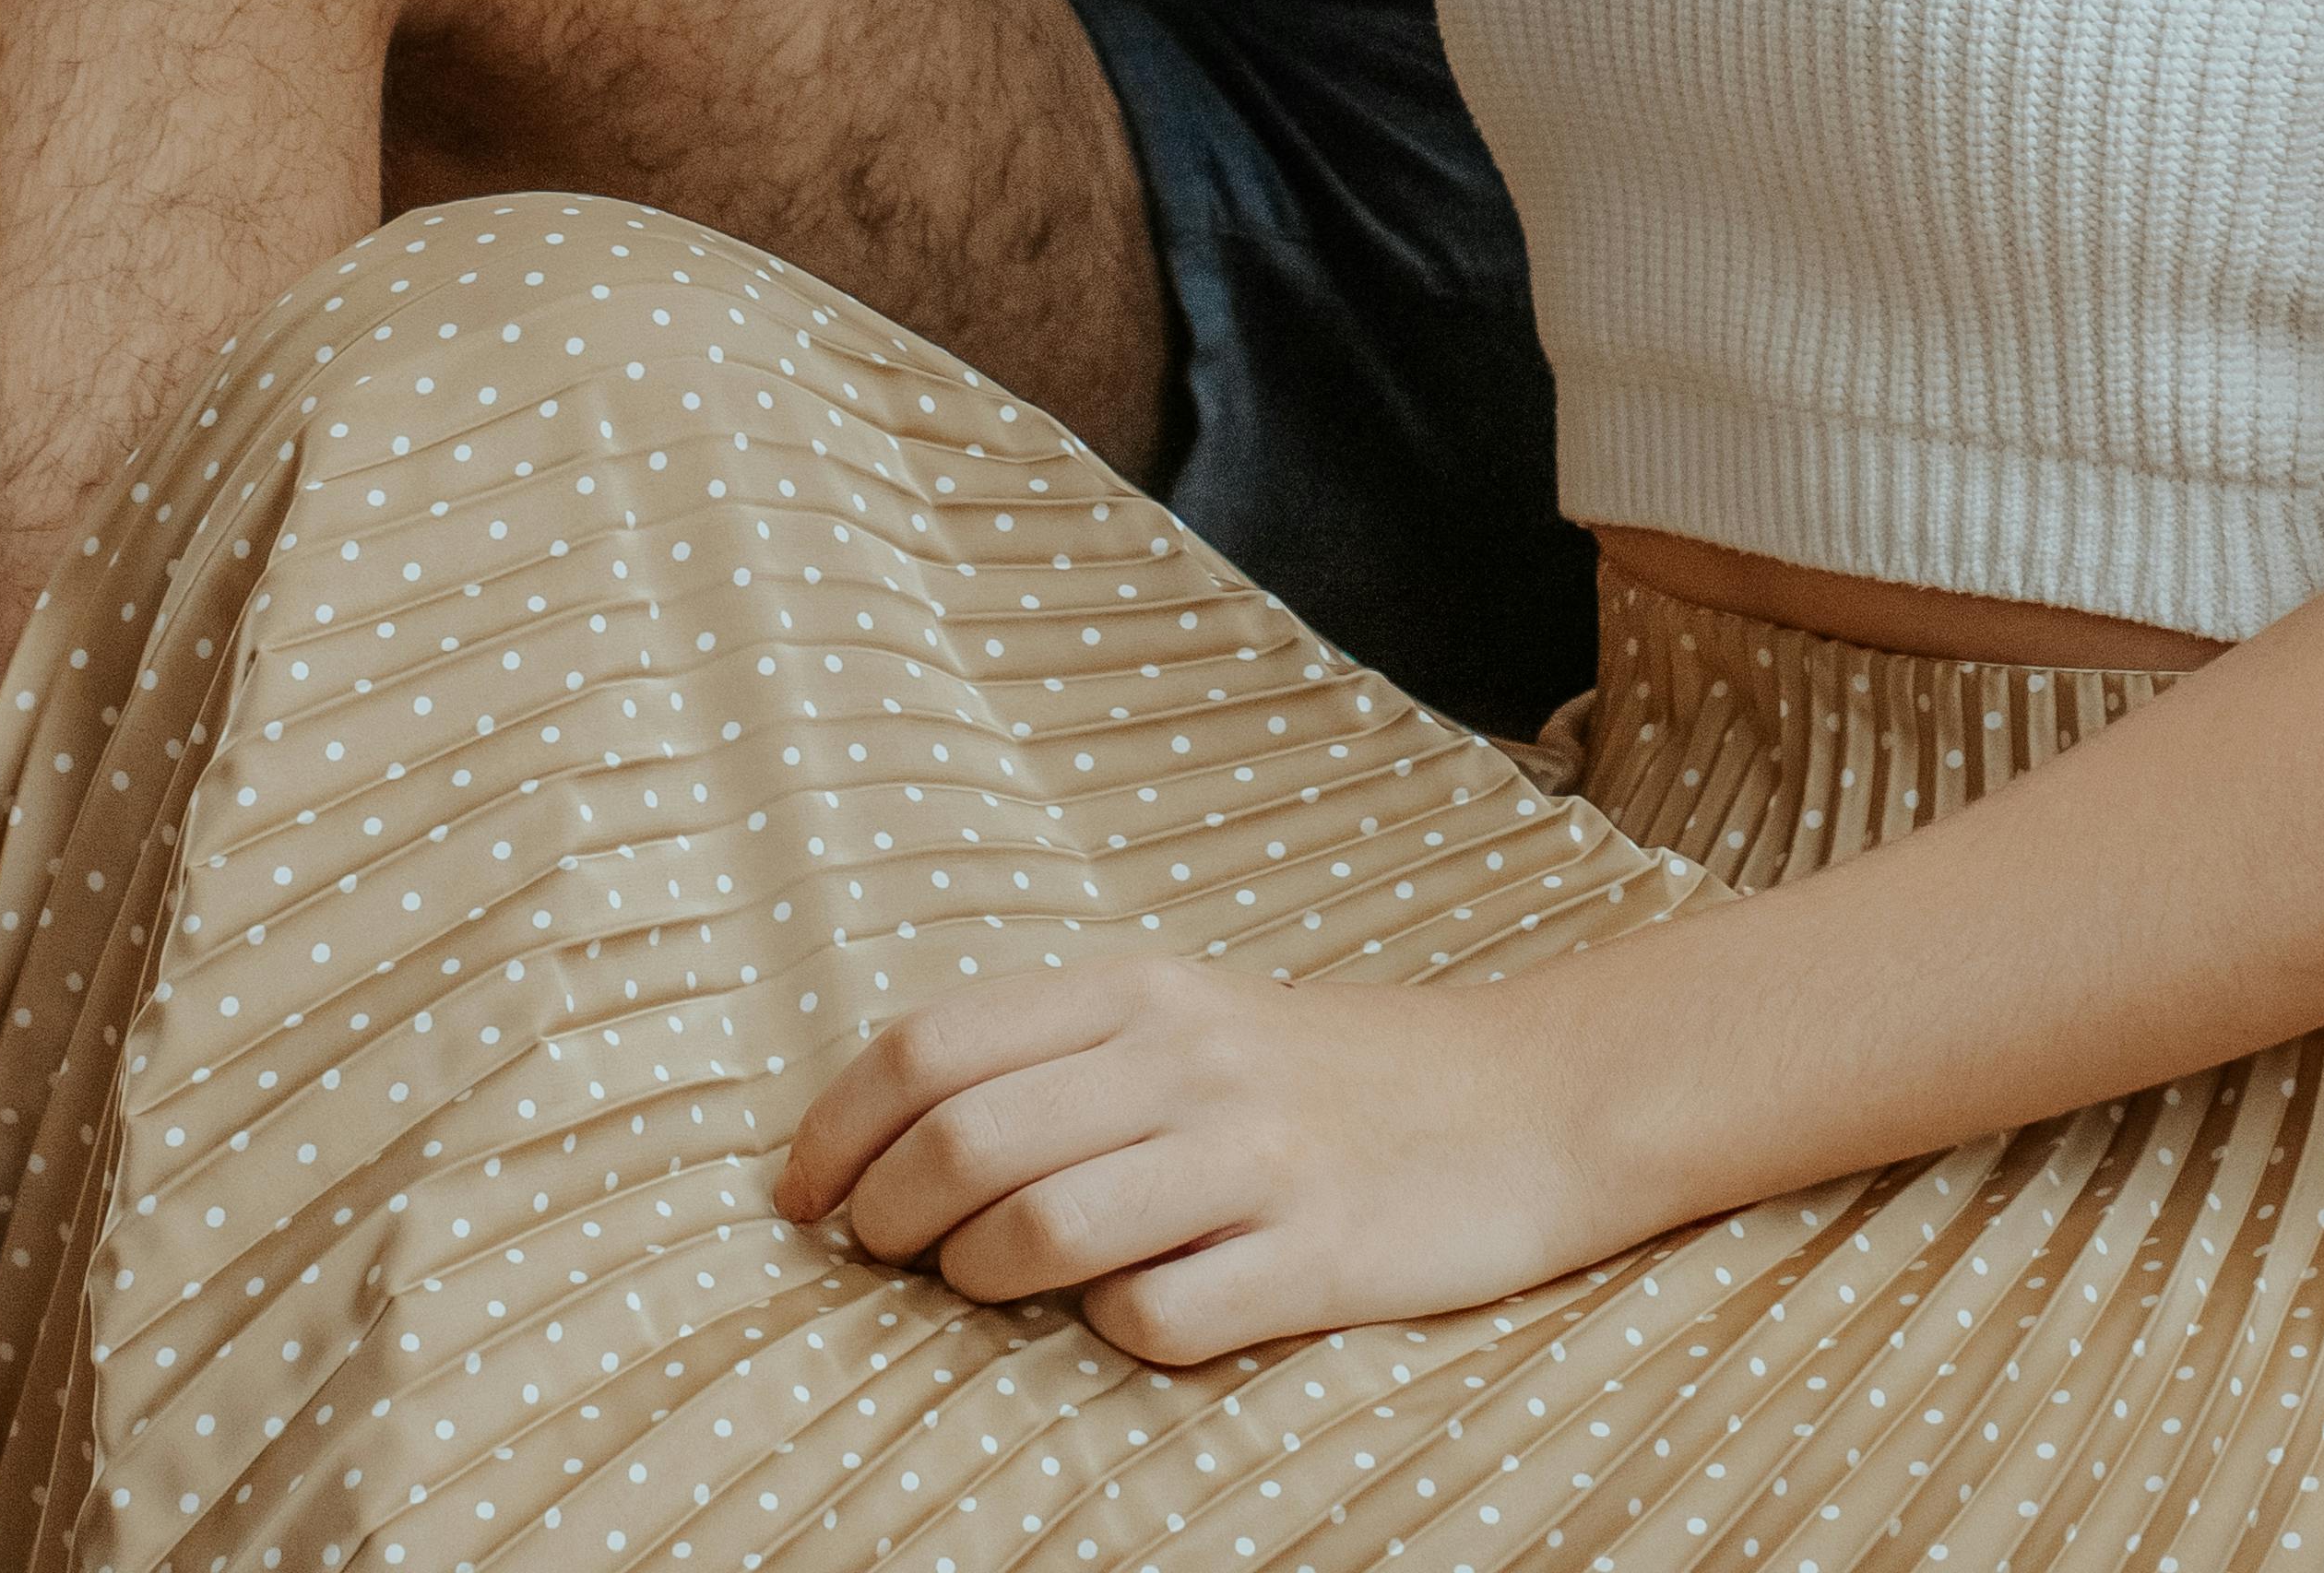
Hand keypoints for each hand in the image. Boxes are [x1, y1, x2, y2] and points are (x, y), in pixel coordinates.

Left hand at [776, 955, 1602, 1362]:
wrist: (1525, 1100)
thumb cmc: (1327, 1073)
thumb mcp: (1189, 1023)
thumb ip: (1060, 1062)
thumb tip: (890, 1141)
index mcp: (1137, 991)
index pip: (930, 1046)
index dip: (836, 1130)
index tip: (798, 1199)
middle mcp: (1185, 1058)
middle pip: (965, 1144)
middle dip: (888, 1222)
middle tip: (884, 1259)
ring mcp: (1251, 1156)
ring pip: (1040, 1233)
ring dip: (984, 1281)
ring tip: (994, 1289)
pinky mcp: (1312, 1255)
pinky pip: (1158, 1318)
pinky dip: (1119, 1332)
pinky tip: (1139, 1313)